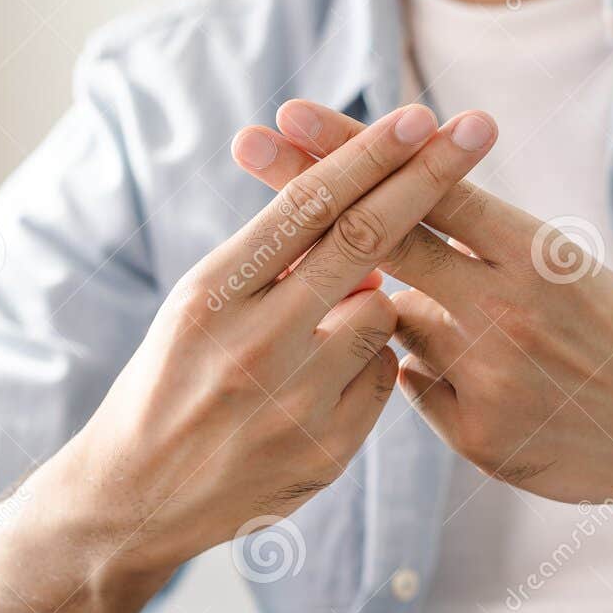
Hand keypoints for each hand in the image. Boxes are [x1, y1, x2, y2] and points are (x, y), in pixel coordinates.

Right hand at [40, 102, 496, 585]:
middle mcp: (252, 343)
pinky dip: (369, 365)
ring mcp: (294, 400)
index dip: (367, 157)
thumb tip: (363, 241)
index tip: (417, 116)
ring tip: (320, 331)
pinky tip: (322, 384)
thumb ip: (277, 269)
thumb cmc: (172, 380)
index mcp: (211, 294)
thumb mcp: (200, 308)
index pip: (306, 209)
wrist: (136, 496)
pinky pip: (383, 378)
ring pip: (383, 314)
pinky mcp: (325, 450)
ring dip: (377, 303)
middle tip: (476, 128)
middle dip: (427, 178)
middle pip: (364, 242)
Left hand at [236, 100, 612, 516]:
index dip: (357, 147)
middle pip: (386, 239)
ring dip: (405, 316)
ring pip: (397, 325)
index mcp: (538, 254)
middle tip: (248, 139)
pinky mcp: (476, 435)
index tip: (293, 111)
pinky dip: (435, 376)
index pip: (428, 188)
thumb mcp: (569, 272)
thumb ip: (484, 255)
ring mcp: (486, 375)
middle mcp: (506, 308)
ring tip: (491, 336)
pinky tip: (495, 388)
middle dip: (311, 186)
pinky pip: (418, 387)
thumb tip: (401, 253)